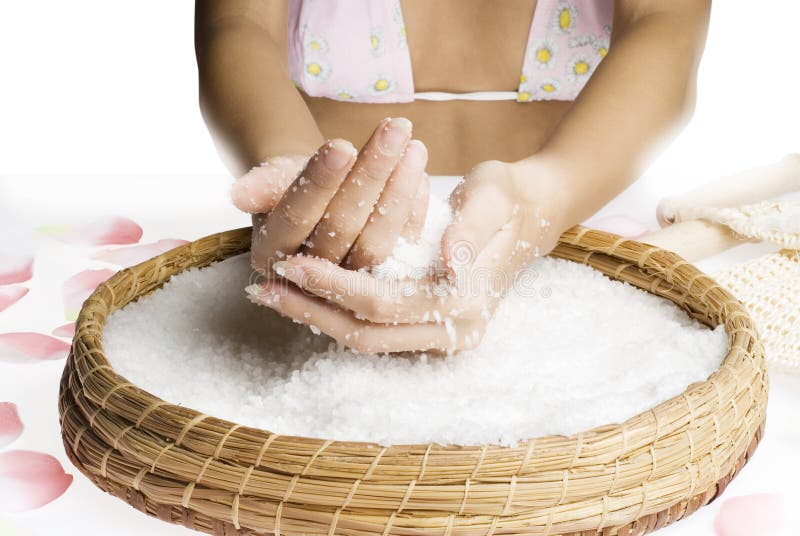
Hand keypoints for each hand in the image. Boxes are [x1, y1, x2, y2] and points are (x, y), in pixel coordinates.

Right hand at [245, 118, 429, 274]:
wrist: (315, 202)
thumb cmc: (290, 185)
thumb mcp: (272, 179)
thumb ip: (260, 185)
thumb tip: (236, 194)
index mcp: (272, 256)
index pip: (297, 217)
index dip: (320, 182)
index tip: (341, 144)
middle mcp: (309, 278)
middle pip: (342, 226)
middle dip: (370, 174)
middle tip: (394, 128)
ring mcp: (350, 284)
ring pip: (377, 240)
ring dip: (399, 190)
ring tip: (412, 145)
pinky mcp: (384, 278)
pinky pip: (403, 246)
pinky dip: (414, 209)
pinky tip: (420, 172)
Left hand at [249, 159, 569, 352]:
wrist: (533, 212)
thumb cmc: (508, 197)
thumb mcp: (493, 197)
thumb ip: (472, 228)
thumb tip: (451, 261)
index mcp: (468, 301)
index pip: (384, 303)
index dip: (334, 286)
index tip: (292, 263)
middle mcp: (457, 330)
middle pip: (367, 333)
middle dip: (313, 310)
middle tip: (265, 285)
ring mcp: (445, 335)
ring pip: (366, 339)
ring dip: (317, 316)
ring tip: (272, 292)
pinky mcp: (433, 327)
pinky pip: (375, 330)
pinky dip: (337, 314)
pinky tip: (304, 295)